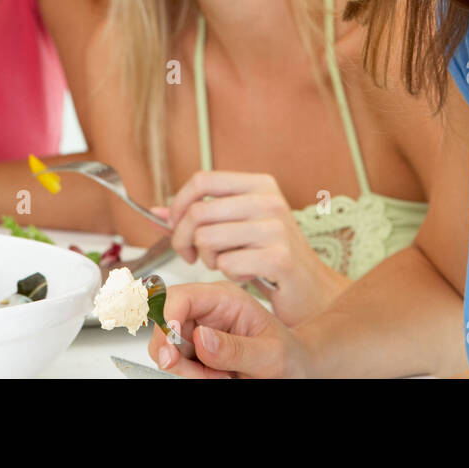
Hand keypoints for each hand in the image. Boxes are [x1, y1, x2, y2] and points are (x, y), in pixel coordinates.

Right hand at [146, 281, 309, 377]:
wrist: (296, 371)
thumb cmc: (289, 356)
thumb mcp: (269, 354)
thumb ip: (235, 348)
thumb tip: (200, 338)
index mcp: (226, 299)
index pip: (182, 296)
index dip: (167, 318)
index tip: (171, 348)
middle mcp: (208, 312)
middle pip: (165, 323)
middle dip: (172, 351)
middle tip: (196, 374)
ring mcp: (199, 331)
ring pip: (167, 347)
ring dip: (184, 368)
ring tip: (219, 376)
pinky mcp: (196, 352)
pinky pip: (178, 364)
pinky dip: (190, 376)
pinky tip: (215, 377)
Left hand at [158, 170, 348, 325]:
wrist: (311, 288)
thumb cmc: (271, 256)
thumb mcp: (237, 227)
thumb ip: (198, 217)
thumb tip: (157, 212)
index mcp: (259, 184)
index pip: (202, 181)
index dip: (179, 204)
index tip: (176, 226)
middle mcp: (269, 200)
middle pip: (198, 213)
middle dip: (183, 240)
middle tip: (192, 256)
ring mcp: (275, 228)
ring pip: (207, 239)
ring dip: (209, 260)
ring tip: (226, 263)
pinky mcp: (278, 257)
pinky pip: (227, 264)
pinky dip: (229, 275)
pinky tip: (246, 274)